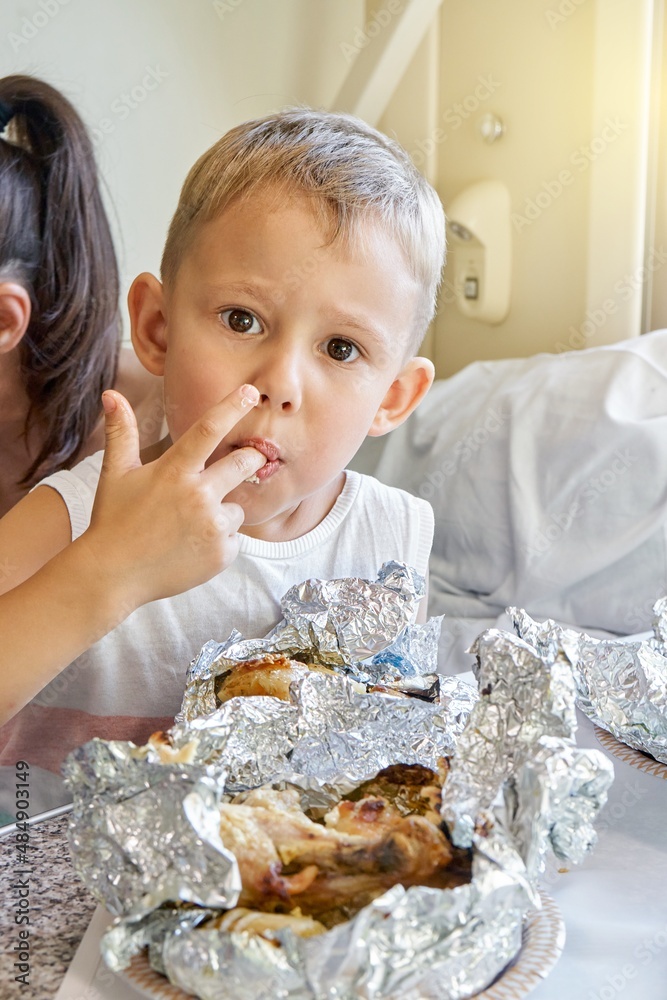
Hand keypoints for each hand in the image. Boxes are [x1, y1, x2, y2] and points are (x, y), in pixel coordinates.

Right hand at [80, 384, 266, 609]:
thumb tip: (111, 393)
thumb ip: (122, 432)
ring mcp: (212, 526)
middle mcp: (198, 496)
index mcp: (174, 471)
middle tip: (244, 464)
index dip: (231, 407)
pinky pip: (233, 539)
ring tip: (188, 525)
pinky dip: (218, 542)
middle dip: (250, 460)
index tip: (249, 391)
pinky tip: (191, 547)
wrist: (113, 576)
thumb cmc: (114, 520)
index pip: (208, 430)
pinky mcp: (221, 554)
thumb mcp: (115, 474)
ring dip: (222, 511)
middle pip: (245, 464)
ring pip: (237, 507)